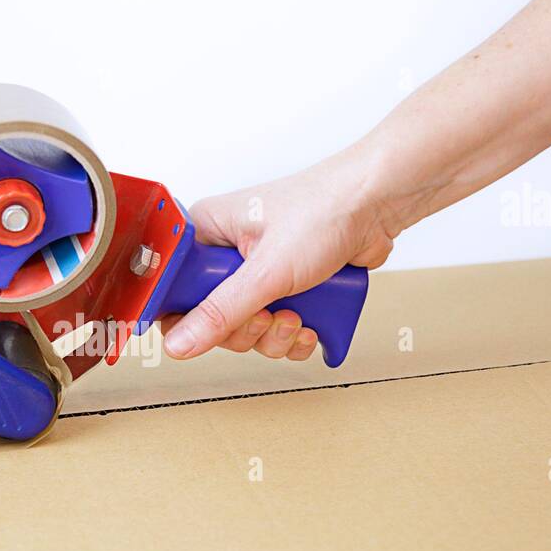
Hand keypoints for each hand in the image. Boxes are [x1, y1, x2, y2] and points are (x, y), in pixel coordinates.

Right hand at [160, 144, 403, 360]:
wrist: (378, 204)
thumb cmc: (323, 211)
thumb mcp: (265, 270)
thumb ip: (220, 312)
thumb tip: (178, 345)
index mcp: (206, 235)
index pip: (172, 288)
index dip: (186, 316)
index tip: (209, 328)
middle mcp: (227, 255)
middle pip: (211, 319)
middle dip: (245, 329)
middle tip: (267, 316)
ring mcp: (259, 273)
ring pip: (247, 330)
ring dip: (274, 336)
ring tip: (296, 316)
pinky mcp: (288, 288)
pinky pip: (276, 330)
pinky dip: (294, 336)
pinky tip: (311, 324)